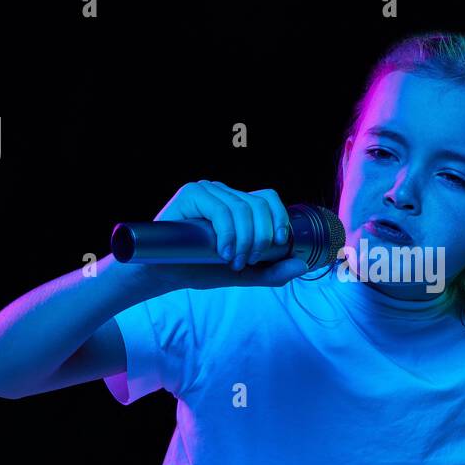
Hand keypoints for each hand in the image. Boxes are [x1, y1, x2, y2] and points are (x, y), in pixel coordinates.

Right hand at [139, 180, 309, 289]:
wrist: (163, 274)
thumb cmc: (199, 269)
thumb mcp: (243, 273)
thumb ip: (271, 271)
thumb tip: (301, 266)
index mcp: (238, 204)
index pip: (269, 199)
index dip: (279, 219)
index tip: (279, 244)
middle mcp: (224, 193)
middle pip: (259, 204)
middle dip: (260, 237)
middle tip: (247, 261)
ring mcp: (207, 190)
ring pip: (242, 209)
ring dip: (244, 240)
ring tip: (232, 261)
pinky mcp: (191, 194)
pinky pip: (221, 210)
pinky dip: (228, 234)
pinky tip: (223, 251)